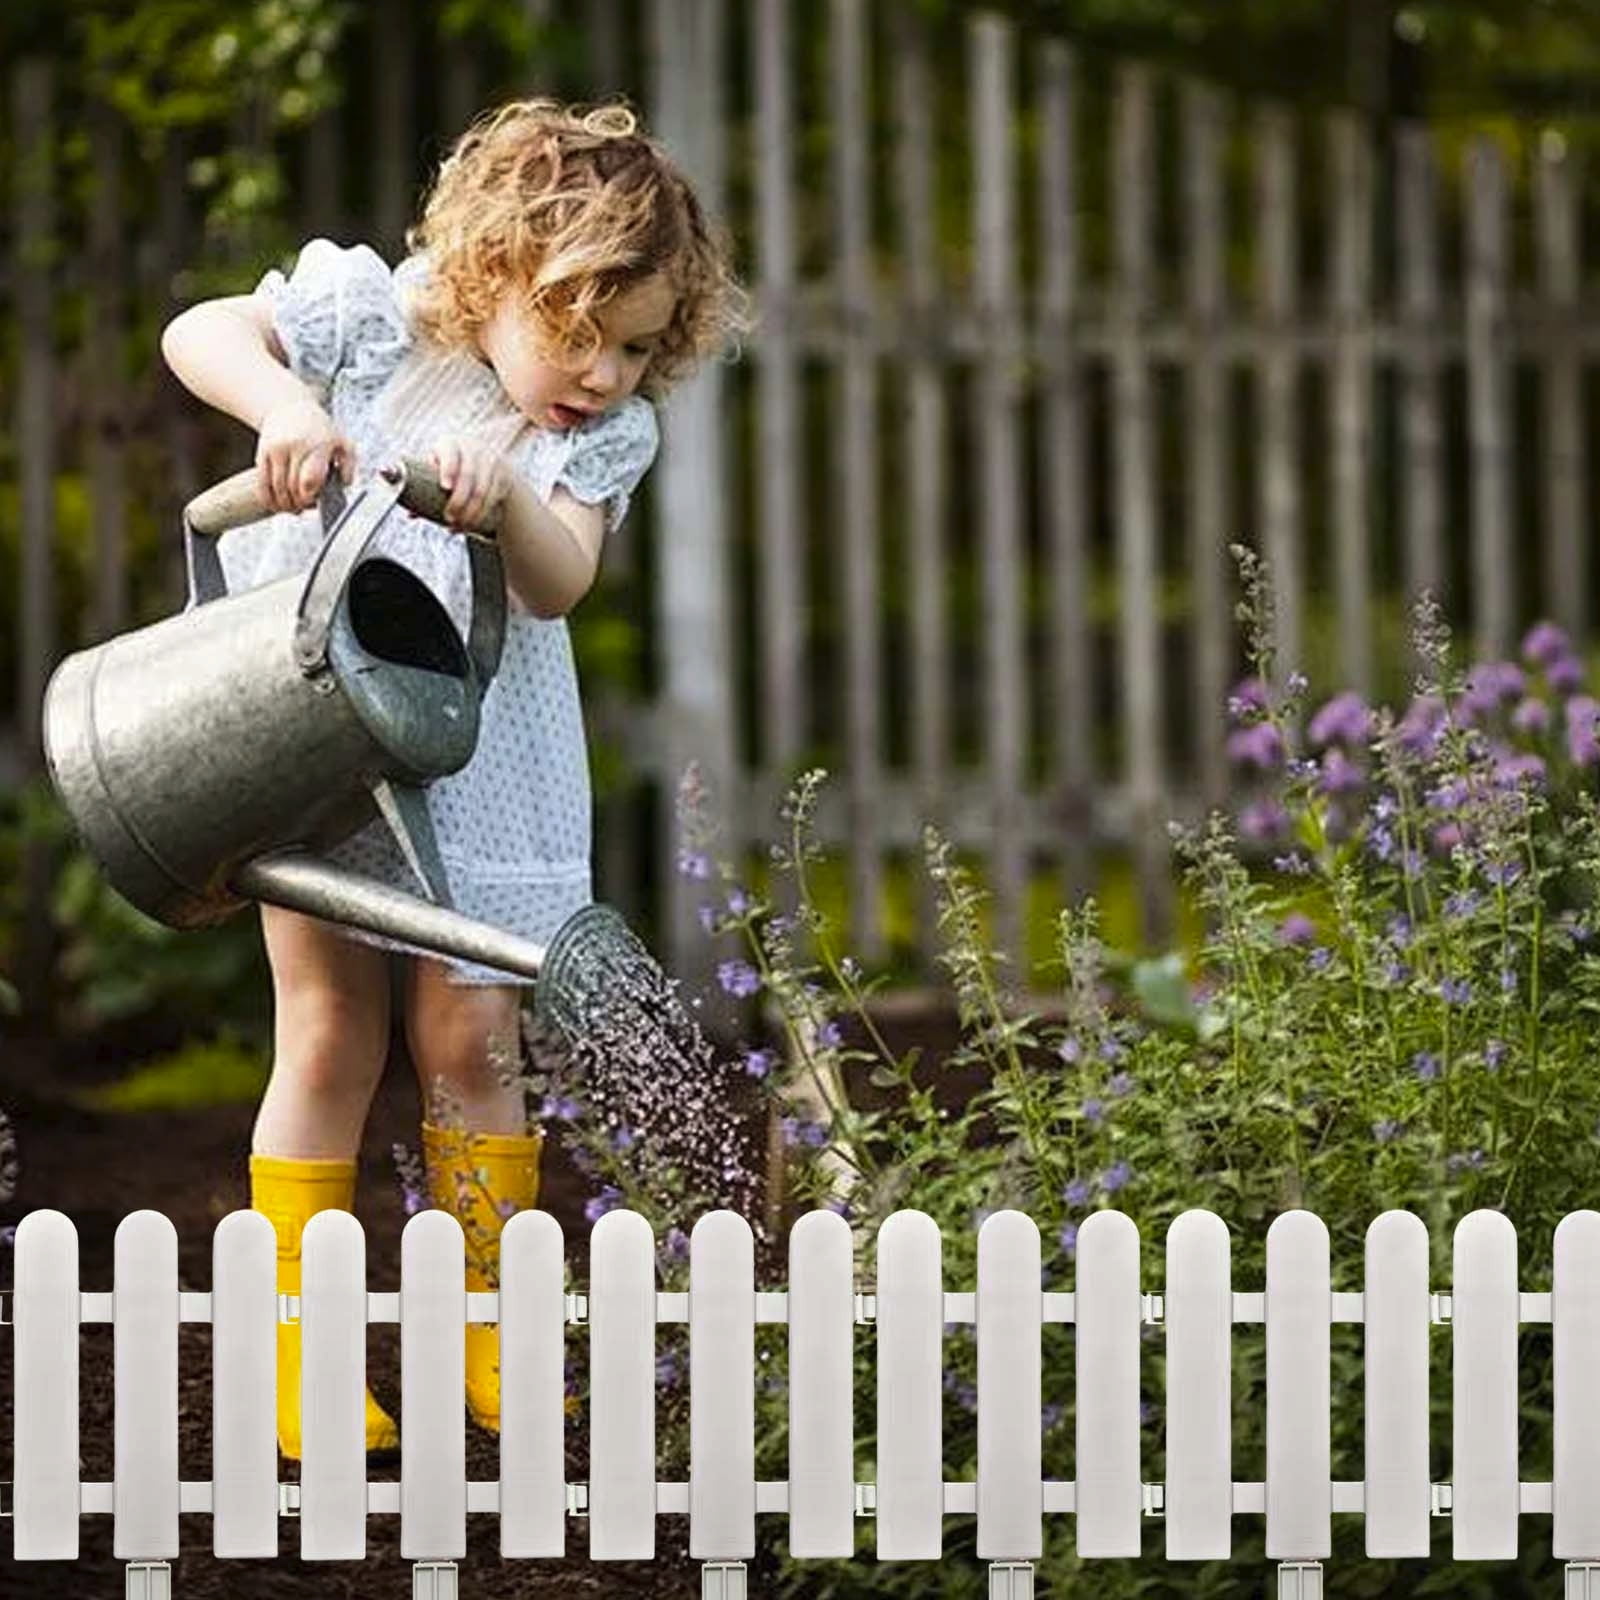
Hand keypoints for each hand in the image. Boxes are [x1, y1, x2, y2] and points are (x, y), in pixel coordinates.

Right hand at [256, 395, 353, 512]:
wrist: (290, 406)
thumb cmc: (319, 429)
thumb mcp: (342, 443)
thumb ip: (348, 466)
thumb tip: (345, 485)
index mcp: (317, 446)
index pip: (310, 481)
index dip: (311, 497)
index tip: (314, 502)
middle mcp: (294, 447)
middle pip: (292, 487)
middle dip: (298, 503)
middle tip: (304, 508)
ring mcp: (276, 449)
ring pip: (276, 487)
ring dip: (283, 504)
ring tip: (291, 508)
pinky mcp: (262, 452)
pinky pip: (262, 482)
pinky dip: (267, 498)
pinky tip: (274, 504)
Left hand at [430, 435, 512, 530]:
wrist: (484, 460)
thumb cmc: (451, 467)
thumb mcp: (437, 469)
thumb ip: (424, 487)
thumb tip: (411, 514)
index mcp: (450, 443)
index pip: (450, 454)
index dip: (448, 469)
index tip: (445, 487)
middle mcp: (473, 449)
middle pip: (468, 476)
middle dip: (458, 501)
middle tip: (449, 518)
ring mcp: (491, 461)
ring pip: (482, 490)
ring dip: (470, 512)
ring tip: (459, 526)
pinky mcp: (503, 475)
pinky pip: (493, 498)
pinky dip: (481, 514)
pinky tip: (472, 524)